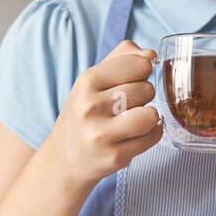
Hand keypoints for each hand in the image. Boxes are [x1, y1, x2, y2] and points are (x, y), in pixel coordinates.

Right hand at [44, 40, 163, 190]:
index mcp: (87, 82)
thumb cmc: (82, 117)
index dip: (142, 72)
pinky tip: (135, 136)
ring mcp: (102, 134)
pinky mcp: (115, 157)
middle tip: (127, 107)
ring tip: (134, 121)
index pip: (138, 65)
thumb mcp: (91, 82)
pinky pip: (152, 137)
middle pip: (146, 89)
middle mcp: (91, 107)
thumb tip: (150, 54)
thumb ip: (121, 59)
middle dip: (144, 97)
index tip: (132, 81)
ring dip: (149, 117)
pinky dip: (151, 135)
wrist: (62, 161)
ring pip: (151, 115)